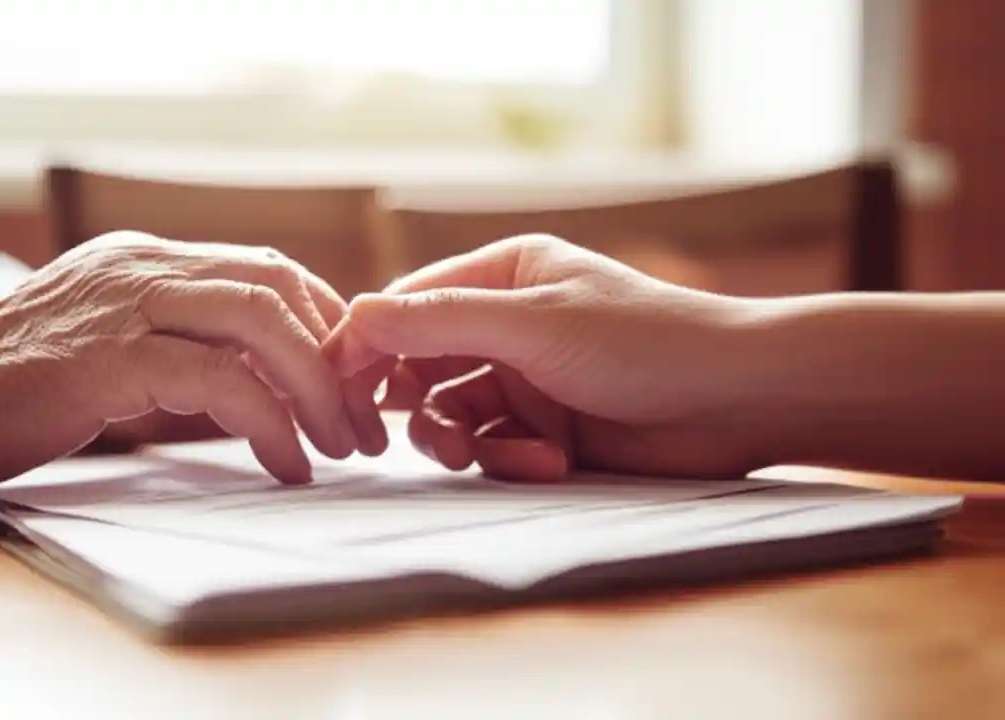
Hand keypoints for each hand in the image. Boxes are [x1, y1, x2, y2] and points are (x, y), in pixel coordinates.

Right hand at [0, 231, 356, 486]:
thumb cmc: (10, 390)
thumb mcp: (108, 353)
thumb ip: (176, 354)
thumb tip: (257, 392)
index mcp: (147, 260)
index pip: (267, 271)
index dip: (325, 326)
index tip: (350, 386)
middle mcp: (143, 265)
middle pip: (280, 286)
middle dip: (338, 359)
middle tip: (365, 426)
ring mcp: (125, 303)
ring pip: (263, 320)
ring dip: (319, 389)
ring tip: (341, 447)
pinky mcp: (108, 356)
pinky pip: (221, 380)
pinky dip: (270, 423)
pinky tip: (286, 464)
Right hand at [328, 234, 766, 480]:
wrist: (735, 400)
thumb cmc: (642, 342)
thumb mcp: (532, 325)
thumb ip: (439, 321)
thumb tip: (353, 316)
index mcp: (503, 276)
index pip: (408, 306)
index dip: (368, 345)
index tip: (337, 387)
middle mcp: (508, 323)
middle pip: (421, 366)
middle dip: (416, 406)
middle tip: (407, 439)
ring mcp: (527, 378)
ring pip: (452, 416)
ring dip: (464, 441)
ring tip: (493, 456)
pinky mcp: (547, 428)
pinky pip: (495, 448)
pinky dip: (511, 459)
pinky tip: (551, 462)